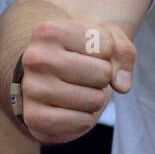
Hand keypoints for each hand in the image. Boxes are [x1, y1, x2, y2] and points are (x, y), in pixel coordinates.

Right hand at [17, 20, 135, 143]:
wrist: (43, 81)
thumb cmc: (77, 55)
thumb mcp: (103, 40)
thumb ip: (123, 51)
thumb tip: (122, 85)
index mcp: (49, 31)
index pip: (106, 45)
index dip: (107, 53)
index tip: (89, 53)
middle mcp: (35, 58)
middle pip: (102, 73)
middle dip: (103, 77)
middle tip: (86, 76)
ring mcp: (31, 89)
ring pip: (94, 100)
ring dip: (95, 99)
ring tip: (77, 91)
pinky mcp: (34, 118)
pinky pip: (82, 122)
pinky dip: (85, 118)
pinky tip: (71, 108)